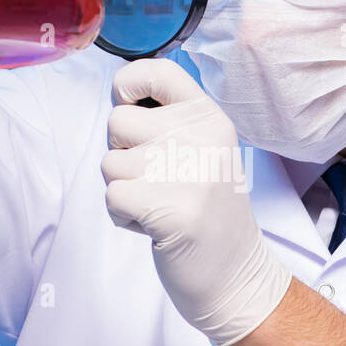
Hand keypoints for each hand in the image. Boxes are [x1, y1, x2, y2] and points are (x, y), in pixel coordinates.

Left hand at [101, 58, 291, 345]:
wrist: (236, 274)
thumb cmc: (208, 210)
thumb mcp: (205, 149)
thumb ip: (170, 121)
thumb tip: (120, 96)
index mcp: (209, 116)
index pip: (155, 70)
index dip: (127, 84)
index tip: (131, 107)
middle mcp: (199, 136)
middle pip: (118, 121)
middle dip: (123, 154)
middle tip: (158, 180)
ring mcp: (185, 171)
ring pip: (110, 163)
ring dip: (124, 189)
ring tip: (160, 205)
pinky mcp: (166, 208)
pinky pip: (112, 196)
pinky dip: (123, 216)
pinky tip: (153, 225)